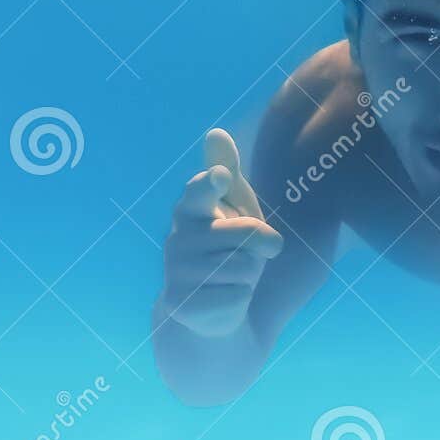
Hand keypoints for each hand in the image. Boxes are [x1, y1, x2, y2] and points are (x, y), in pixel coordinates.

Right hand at [159, 128, 282, 338]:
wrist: (207, 308)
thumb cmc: (226, 247)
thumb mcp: (233, 209)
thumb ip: (227, 173)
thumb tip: (216, 131)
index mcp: (190, 208)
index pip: (201, 191)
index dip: (212, 184)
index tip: (220, 176)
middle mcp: (178, 237)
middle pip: (248, 233)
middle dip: (264, 245)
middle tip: (252, 253)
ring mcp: (176, 271)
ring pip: (245, 266)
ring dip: (250, 274)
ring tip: (232, 276)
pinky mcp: (182, 303)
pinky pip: (237, 296)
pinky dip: (240, 299)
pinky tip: (222, 299)